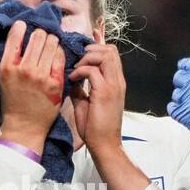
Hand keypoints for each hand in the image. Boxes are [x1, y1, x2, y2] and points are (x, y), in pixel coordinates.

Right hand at [0, 20, 64, 152]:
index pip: (16, 34)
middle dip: (40, 34)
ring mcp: (42, 76)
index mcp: (7, 67)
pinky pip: (61, 57)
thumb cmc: (13, 100)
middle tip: (41, 38)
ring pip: (52, 43)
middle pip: (38, 36)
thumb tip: (21, 30)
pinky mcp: (56, 83)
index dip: (22, 26)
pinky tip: (56, 56)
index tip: (24, 26)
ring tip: (49, 45)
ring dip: (52, 41)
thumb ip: (11, 56)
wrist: (24, 126)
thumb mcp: (4, 77)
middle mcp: (24, 69)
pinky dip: (59, 52)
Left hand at [67, 41, 126, 155]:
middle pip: (110, 50)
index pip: (112, 54)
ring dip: (87, 58)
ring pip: (105, 55)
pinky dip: (80, 71)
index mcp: (115, 82)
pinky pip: (93, 71)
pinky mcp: (105, 93)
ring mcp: (113, 86)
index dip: (98, 45)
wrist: (104, 145)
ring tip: (76, 68)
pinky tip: (73, 79)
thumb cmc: (95, 128)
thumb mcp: (86, 103)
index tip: (83, 44)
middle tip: (77, 60)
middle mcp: (117, 81)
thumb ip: (81, 88)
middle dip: (91, 49)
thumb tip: (71, 78)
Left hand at [167, 58, 189, 156]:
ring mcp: (188, 99)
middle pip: (179, 78)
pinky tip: (184, 112)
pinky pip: (172, 108)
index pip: (189, 64)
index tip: (185, 69)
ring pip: (176, 94)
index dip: (187, 67)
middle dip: (183, 82)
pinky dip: (176, 109)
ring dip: (182, 98)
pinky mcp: (183, 115)